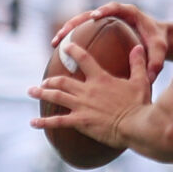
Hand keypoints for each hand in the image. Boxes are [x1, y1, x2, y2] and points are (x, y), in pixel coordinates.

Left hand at [29, 41, 150, 150]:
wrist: (136, 125)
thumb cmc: (139, 104)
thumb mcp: (141, 81)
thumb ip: (137, 63)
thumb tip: (138, 47)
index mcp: (100, 78)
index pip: (83, 59)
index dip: (73, 50)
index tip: (64, 46)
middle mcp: (87, 90)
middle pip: (62, 80)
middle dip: (50, 79)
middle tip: (43, 81)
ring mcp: (81, 106)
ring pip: (56, 96)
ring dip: (42, 93)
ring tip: (32, 91)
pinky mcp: (80, 122)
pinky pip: (58, 121)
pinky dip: (44, 122)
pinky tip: (33, 123)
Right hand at [51, 3, 168, 79]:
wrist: (156, 39)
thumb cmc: (158, 42)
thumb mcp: (160, 50)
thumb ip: (157, 61)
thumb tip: (150, 78)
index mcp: (129, 13)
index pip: (115, 7)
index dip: (104, 9)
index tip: (94, 16)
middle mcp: (113, 14)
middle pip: (90, 14)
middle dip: (76, 22)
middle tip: (65, 33)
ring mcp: (104, 22)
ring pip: (81, 23)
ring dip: (67, 32)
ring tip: (55, 44)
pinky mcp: (98, 31)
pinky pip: (82, 34)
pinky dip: (71, 42)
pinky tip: (59, 54)